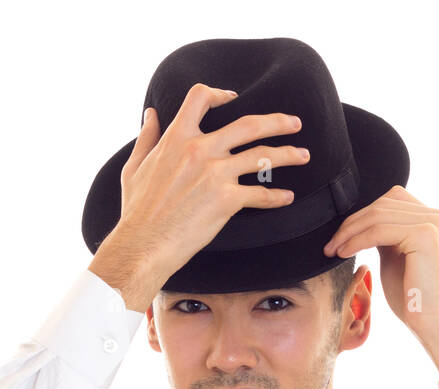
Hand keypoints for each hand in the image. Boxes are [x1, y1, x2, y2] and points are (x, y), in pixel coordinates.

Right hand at [90, 83, 310, 311]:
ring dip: (288, 154)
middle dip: (277, 121)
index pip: (200, 98)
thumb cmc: (137, 210)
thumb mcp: (134, 167)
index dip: (219, 94)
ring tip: (303, 156)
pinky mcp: (226, 200)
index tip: (234, 98)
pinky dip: (278, 196)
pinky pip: (261, 194)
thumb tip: (151, 113)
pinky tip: (287, 197)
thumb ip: (147, 137)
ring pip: (262, 156)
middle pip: (248, 124)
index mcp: (176, 138)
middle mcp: (199, 150)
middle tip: (295, 122)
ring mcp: (215, 174)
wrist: (144, 244)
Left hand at [321, 185, 438, 377]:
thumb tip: (362, 224)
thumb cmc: (416, 301)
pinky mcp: (425, 235)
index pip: (392, 201)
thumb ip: (386, 238)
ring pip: (378, 214)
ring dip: (349, 232)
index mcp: (436, 220)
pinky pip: (379, 229)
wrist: (437, 326)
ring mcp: (435, 223)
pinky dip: (356, 240)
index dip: (363, 216)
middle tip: (331, 244)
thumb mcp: (396, 260)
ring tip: (333, 250)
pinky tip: (343, 253)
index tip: (341, 238)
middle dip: (352, 223)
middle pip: (383, 204)